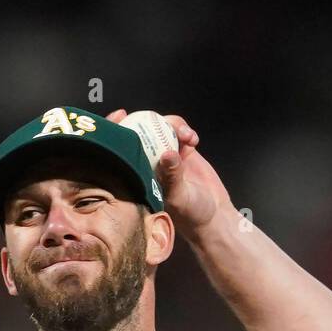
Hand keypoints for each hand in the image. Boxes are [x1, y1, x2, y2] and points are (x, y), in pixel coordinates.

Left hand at [107, 109, 233, 240]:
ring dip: (173, 125)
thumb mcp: (180, 197)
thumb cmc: (191, 213)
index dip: (119, 131)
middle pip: (141, 133)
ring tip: (187, 136)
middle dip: (147, 120)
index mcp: (140, 176)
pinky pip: (179, 131)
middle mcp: (149, 164)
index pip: (122, 151)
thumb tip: (167, 154)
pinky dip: (185, 130)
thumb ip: (173, 176)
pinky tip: (193, 140)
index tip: (121, 116)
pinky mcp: (181, 151)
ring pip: (161, 128)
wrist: (213, 214)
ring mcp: (165, 156)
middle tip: (155, 116)